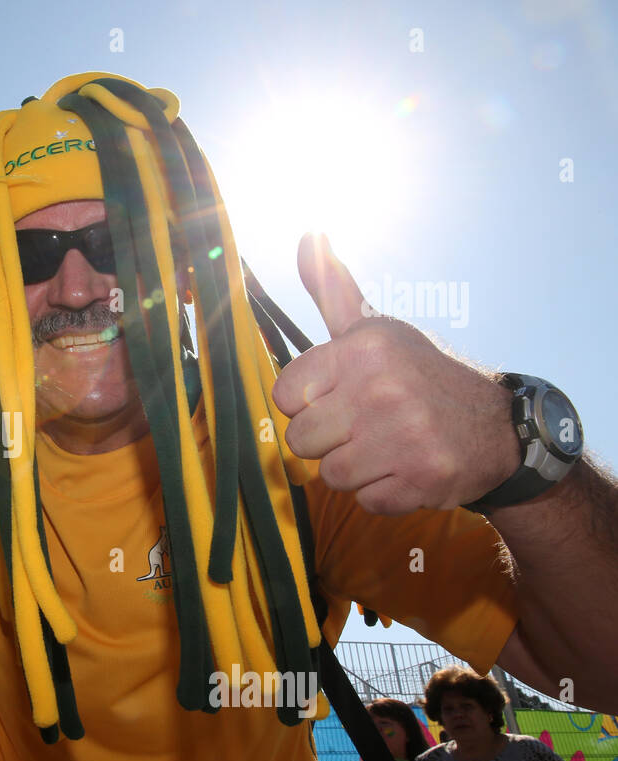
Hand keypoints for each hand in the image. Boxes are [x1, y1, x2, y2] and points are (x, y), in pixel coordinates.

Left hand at [271, 234, 520, 514]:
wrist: (497, 429)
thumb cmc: (416, 378)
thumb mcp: (375, 331)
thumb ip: (332, 291)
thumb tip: (309, 235)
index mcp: (363, 349)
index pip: (286, 396)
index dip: (308, 403)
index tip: (337, 397)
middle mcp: (382, 389)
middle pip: (300, 441)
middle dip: (328, 440)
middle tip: (365, 426)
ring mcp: (404, 437)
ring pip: (330, 476)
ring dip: (354, 469)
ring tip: (387, 447)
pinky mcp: (423, 479)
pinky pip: (365, 501)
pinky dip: (383, 493)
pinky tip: (407, 468)